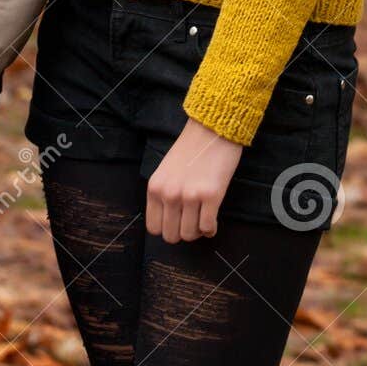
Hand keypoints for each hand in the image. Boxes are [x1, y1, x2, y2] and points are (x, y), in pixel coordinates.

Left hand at [146, 118, 242, 242]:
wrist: (212, 129)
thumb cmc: (190, 150)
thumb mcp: (166, 171)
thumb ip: (163, 194)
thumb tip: (170, 222)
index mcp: (155, 188)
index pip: (153, 228)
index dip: (167, 229)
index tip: (177, 222)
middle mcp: (169, 194)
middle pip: (171, 235)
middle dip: (183, 232)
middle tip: (192, 221)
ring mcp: (190, 195)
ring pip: (190, 235)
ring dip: (198, 231)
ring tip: (203, 218)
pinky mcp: (211, 195)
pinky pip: (208, 227)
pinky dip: (211, 229)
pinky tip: (213, 218)